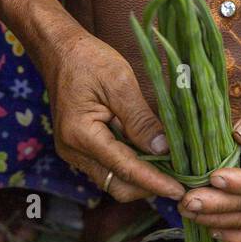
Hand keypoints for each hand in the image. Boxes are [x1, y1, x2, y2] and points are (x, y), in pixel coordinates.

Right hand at [42, 26, 184, 203]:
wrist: (59, 50)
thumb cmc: (87, 59)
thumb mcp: (119, 82)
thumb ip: (140, 119)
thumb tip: (163, 149)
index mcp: (81, 134)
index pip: (124, 168)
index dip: (154, 181)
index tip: (179, 191)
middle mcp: (73, 151)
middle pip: (117, 184)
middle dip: (148, 186)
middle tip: (181, 179)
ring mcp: (73, 152)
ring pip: (112, 179)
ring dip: (140, 178)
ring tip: (170, 170)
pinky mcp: (79, 148)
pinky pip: (107, 167)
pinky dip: (130, 167)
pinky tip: (150, 156)